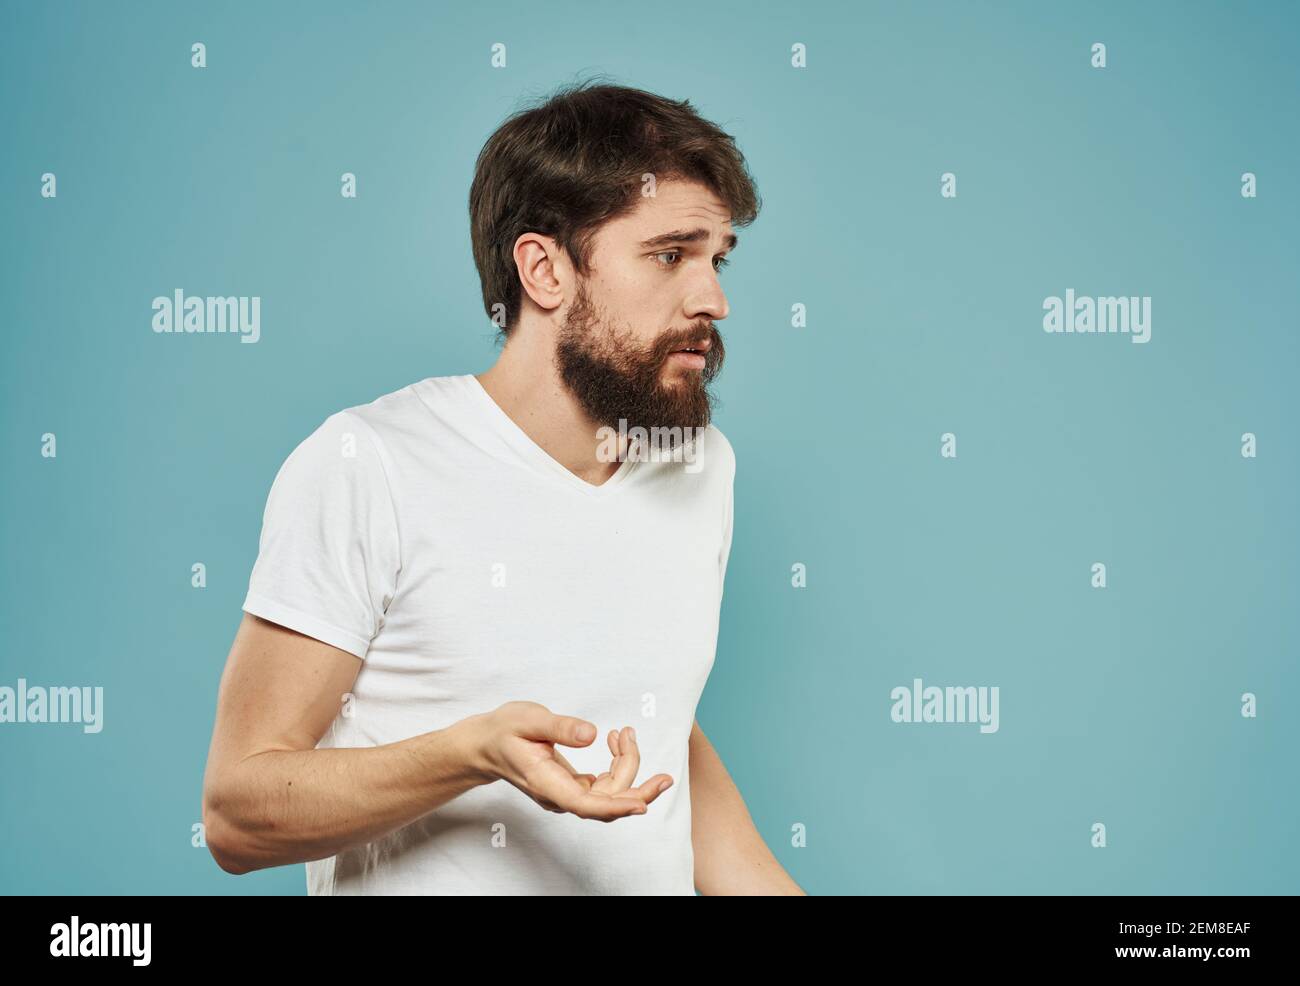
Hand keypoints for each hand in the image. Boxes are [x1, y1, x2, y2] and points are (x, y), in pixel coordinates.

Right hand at [471, 701, 673, 821]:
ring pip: (609, 793)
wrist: (485, 744)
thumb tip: (591, 734)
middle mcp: (559, 795)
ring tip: (625, 733)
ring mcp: (566, 793)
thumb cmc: (503, 730)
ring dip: (627, 767)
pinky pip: (604, 786)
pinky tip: (616, 741)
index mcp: (546, 783)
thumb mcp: (528, 719)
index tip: (642, 804)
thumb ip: (559, 726)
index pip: (585, 805)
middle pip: (606, 802)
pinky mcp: (572, 787)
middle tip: (655, 763)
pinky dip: (617, 766)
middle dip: (635, 782)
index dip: (615, 807)